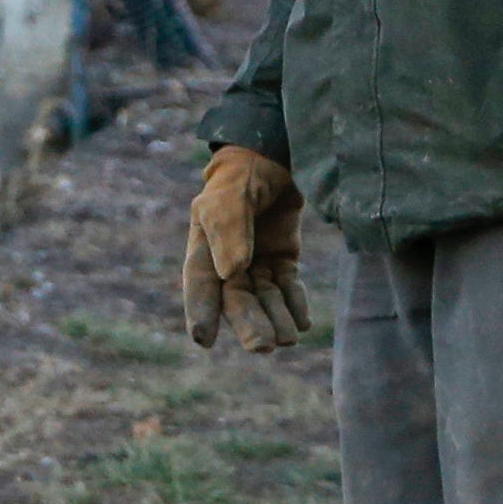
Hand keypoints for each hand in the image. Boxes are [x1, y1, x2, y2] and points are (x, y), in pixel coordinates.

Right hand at [180, 145, 310, 350]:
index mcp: (205, 247)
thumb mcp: (231, 198)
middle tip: (262, 347)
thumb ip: (230, 232)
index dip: (200, 311)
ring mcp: (257, 262)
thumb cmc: (243, 175)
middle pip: (237, 299)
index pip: (201, 284)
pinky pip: (288, 288)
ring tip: (287, 339)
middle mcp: (229, 261)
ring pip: (265, 298)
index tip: (202, 339)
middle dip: (249, 324)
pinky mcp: (283, 259)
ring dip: (275, 319)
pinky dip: (295, 305)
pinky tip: (302, 323)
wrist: (276, 156)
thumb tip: (233, 274)